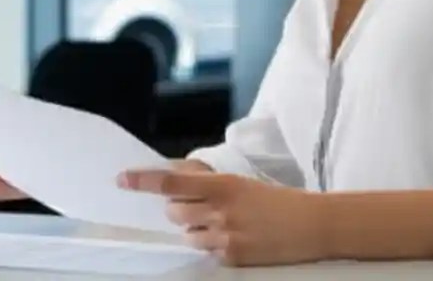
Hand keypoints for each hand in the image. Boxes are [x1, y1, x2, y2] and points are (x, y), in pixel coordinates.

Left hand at [117, 168, 326, 266]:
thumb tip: (174, 175)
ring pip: (187, 234)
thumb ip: (206, 180)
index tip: (121, 179)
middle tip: (199, 206)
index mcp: (222, 186)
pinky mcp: (232, 259)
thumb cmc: (274, 200)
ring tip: (221, 224)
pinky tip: (233, 239)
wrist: (311, 226)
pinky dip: (211, 246)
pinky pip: (205, 253)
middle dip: (178, 208)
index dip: (143, 181)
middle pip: (174, 211)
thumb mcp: (240, 182)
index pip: (172, 183)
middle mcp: (220, 211)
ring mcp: (225, 238)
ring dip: (195, 229)